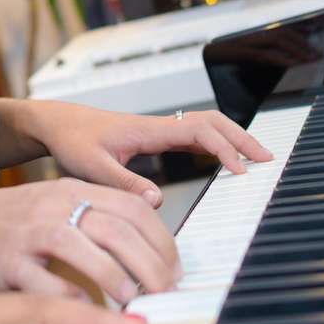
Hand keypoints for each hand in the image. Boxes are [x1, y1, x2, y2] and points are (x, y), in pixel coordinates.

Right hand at [0, 179, 178, 305]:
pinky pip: (50, 286)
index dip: (162, 239)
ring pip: (91, 255)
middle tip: (166, 294)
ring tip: (134, 304)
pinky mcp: (9, 261)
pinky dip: (75, 303)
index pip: (132, 207)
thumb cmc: (7, 226)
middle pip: (120, 231)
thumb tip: (149, 242)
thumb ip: (94, 218)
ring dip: (120, 283)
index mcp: (70, 190)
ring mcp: (30, 232)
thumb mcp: (52, 208)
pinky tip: (88, 314)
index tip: (174, 268)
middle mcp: (53, 205)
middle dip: (153, 267)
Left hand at [1, 100, 273, 205]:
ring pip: (204, 125)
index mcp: (146, 130)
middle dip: (241, 138)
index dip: (222, 148)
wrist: (56, 123)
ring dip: (232, 138)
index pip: (196, 131)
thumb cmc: (71, 141)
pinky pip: (192, 135)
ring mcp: (157, 130)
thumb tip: (157, 200)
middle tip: (267, 160)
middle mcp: (156, 125)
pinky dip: (215, 144)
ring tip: (256, 159)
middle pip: (210, 122)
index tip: (240, 170)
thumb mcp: (92, 167)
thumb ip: (123, 183)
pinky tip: (225, 160)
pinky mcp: (154, 137)